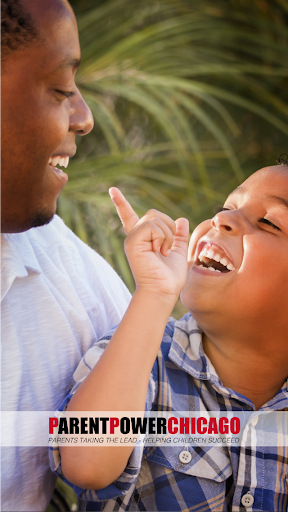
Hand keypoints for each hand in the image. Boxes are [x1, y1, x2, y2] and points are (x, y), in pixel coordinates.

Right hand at [109, 187, 188, 301]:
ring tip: (163, 252)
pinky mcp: (132, 241)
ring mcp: (132, 238)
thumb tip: (182, 219)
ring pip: (155, 218)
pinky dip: (161, 238)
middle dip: (169, 228)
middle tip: (168, 249)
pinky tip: (158, 251)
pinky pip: (152, 226)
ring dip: (167, 235)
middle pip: (154, 213)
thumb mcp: (180, 252)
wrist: (164, 291)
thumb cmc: (170, 277)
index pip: (130, 216)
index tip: (112, 190)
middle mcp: (135, 236)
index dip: (121, 203)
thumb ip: (181, 236)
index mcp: (143, 238)